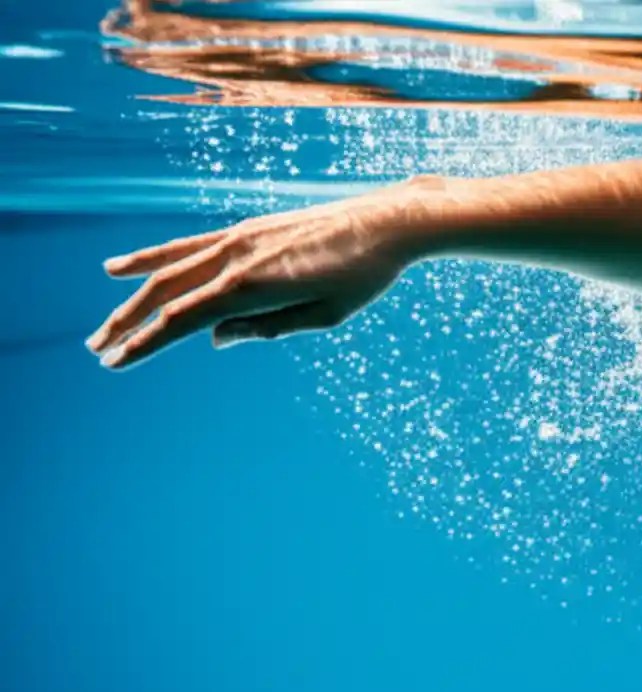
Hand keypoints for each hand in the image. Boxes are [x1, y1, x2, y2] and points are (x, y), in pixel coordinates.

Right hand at [86, 190, 422, 369]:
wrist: (387, 223)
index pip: (183, 319)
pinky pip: (189, 245)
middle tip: (97, 350)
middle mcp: (236, 257)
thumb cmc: (363, 277)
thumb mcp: (323, 315)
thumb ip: (265, 328)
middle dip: (129, 323)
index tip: (114, 363)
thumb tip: (212, 339)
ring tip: (106, 322)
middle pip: (166, 293)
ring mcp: (239, 238)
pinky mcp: (246, 229)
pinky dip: (153, 257)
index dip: (146, 343)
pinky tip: (123, 267)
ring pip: (170, 268)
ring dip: (133, 295)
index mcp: (253, 286)